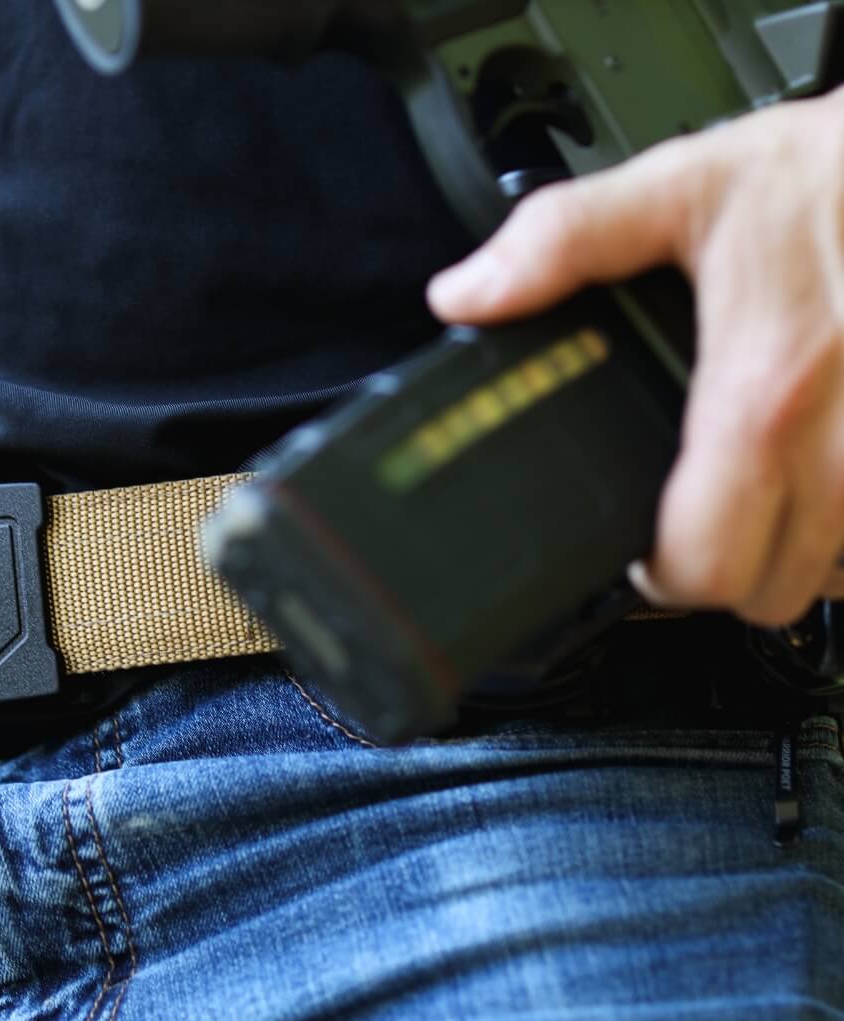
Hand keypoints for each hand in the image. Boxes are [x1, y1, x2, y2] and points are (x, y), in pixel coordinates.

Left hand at [428, 87, 843, 627]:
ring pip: (836, 581)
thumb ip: (563, 240)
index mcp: (763, 396)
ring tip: (766, 493)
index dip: (655, 571)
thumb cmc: (836, 172)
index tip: (640, 544)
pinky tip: (828, 478)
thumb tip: (468, 293)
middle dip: (722, 571)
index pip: (701, 564)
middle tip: (696, 520)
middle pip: (766, 595)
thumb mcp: (683, 183)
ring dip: (797, 553)